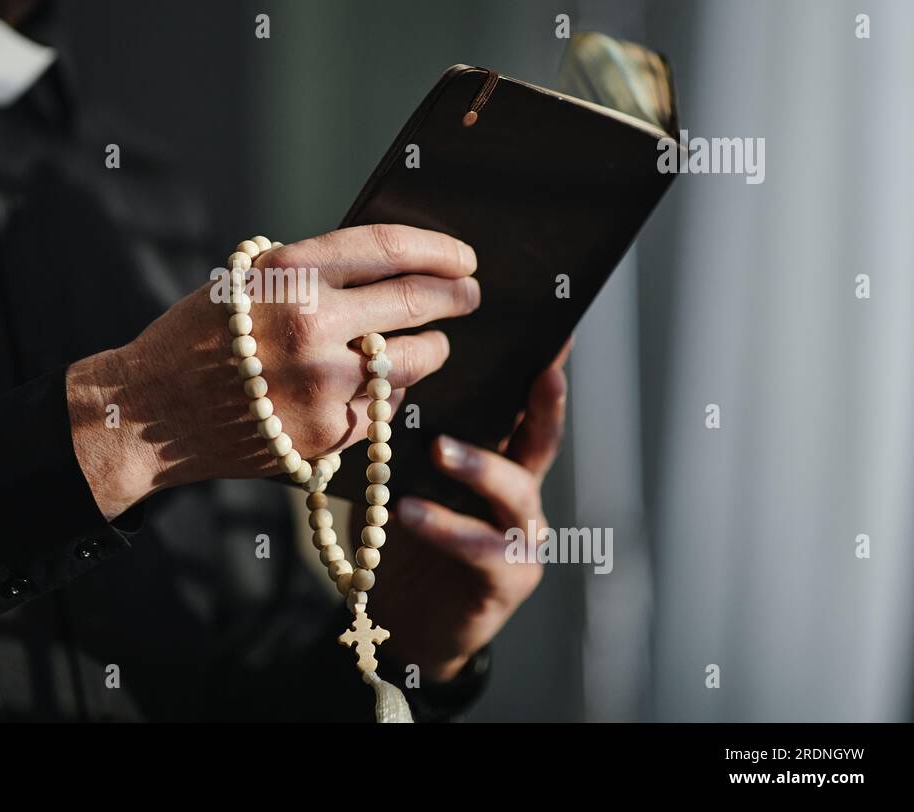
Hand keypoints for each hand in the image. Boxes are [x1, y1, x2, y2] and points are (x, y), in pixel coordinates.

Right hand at [66, 224, 480, 518]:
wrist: (151, 413)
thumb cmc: (199, 337)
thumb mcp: (248, 281)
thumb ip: (314, 271)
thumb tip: (396, 264)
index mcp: (290, 275)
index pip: (390, 248)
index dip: (439, 249)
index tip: (465, 257)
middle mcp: (312, 326)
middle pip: (418, 302)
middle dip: (456, 297)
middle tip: (470, 296)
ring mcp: (323, 386)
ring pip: (415, 362)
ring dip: (432, 349)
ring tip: (431, 344)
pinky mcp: (327, 436)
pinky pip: (385, 408)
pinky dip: (388, 395)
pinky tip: (373, 387)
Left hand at [367, 340, 570, 682]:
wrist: (404, 619)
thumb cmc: (406, 535)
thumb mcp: (410, 477)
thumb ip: (418, 437)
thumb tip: (397, 375)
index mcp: (503, 462)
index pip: (524, 410)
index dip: (542, 373)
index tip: (554, 332)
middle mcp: (522, 495)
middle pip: (542, 442)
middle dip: (546, 406)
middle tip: (541, 373)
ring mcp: (521, 538)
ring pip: (515, 493)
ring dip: (479, 467)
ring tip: (439, 449)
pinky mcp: (507, 577)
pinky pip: (480, 547)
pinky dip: (444, 526)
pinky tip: (409, 512)